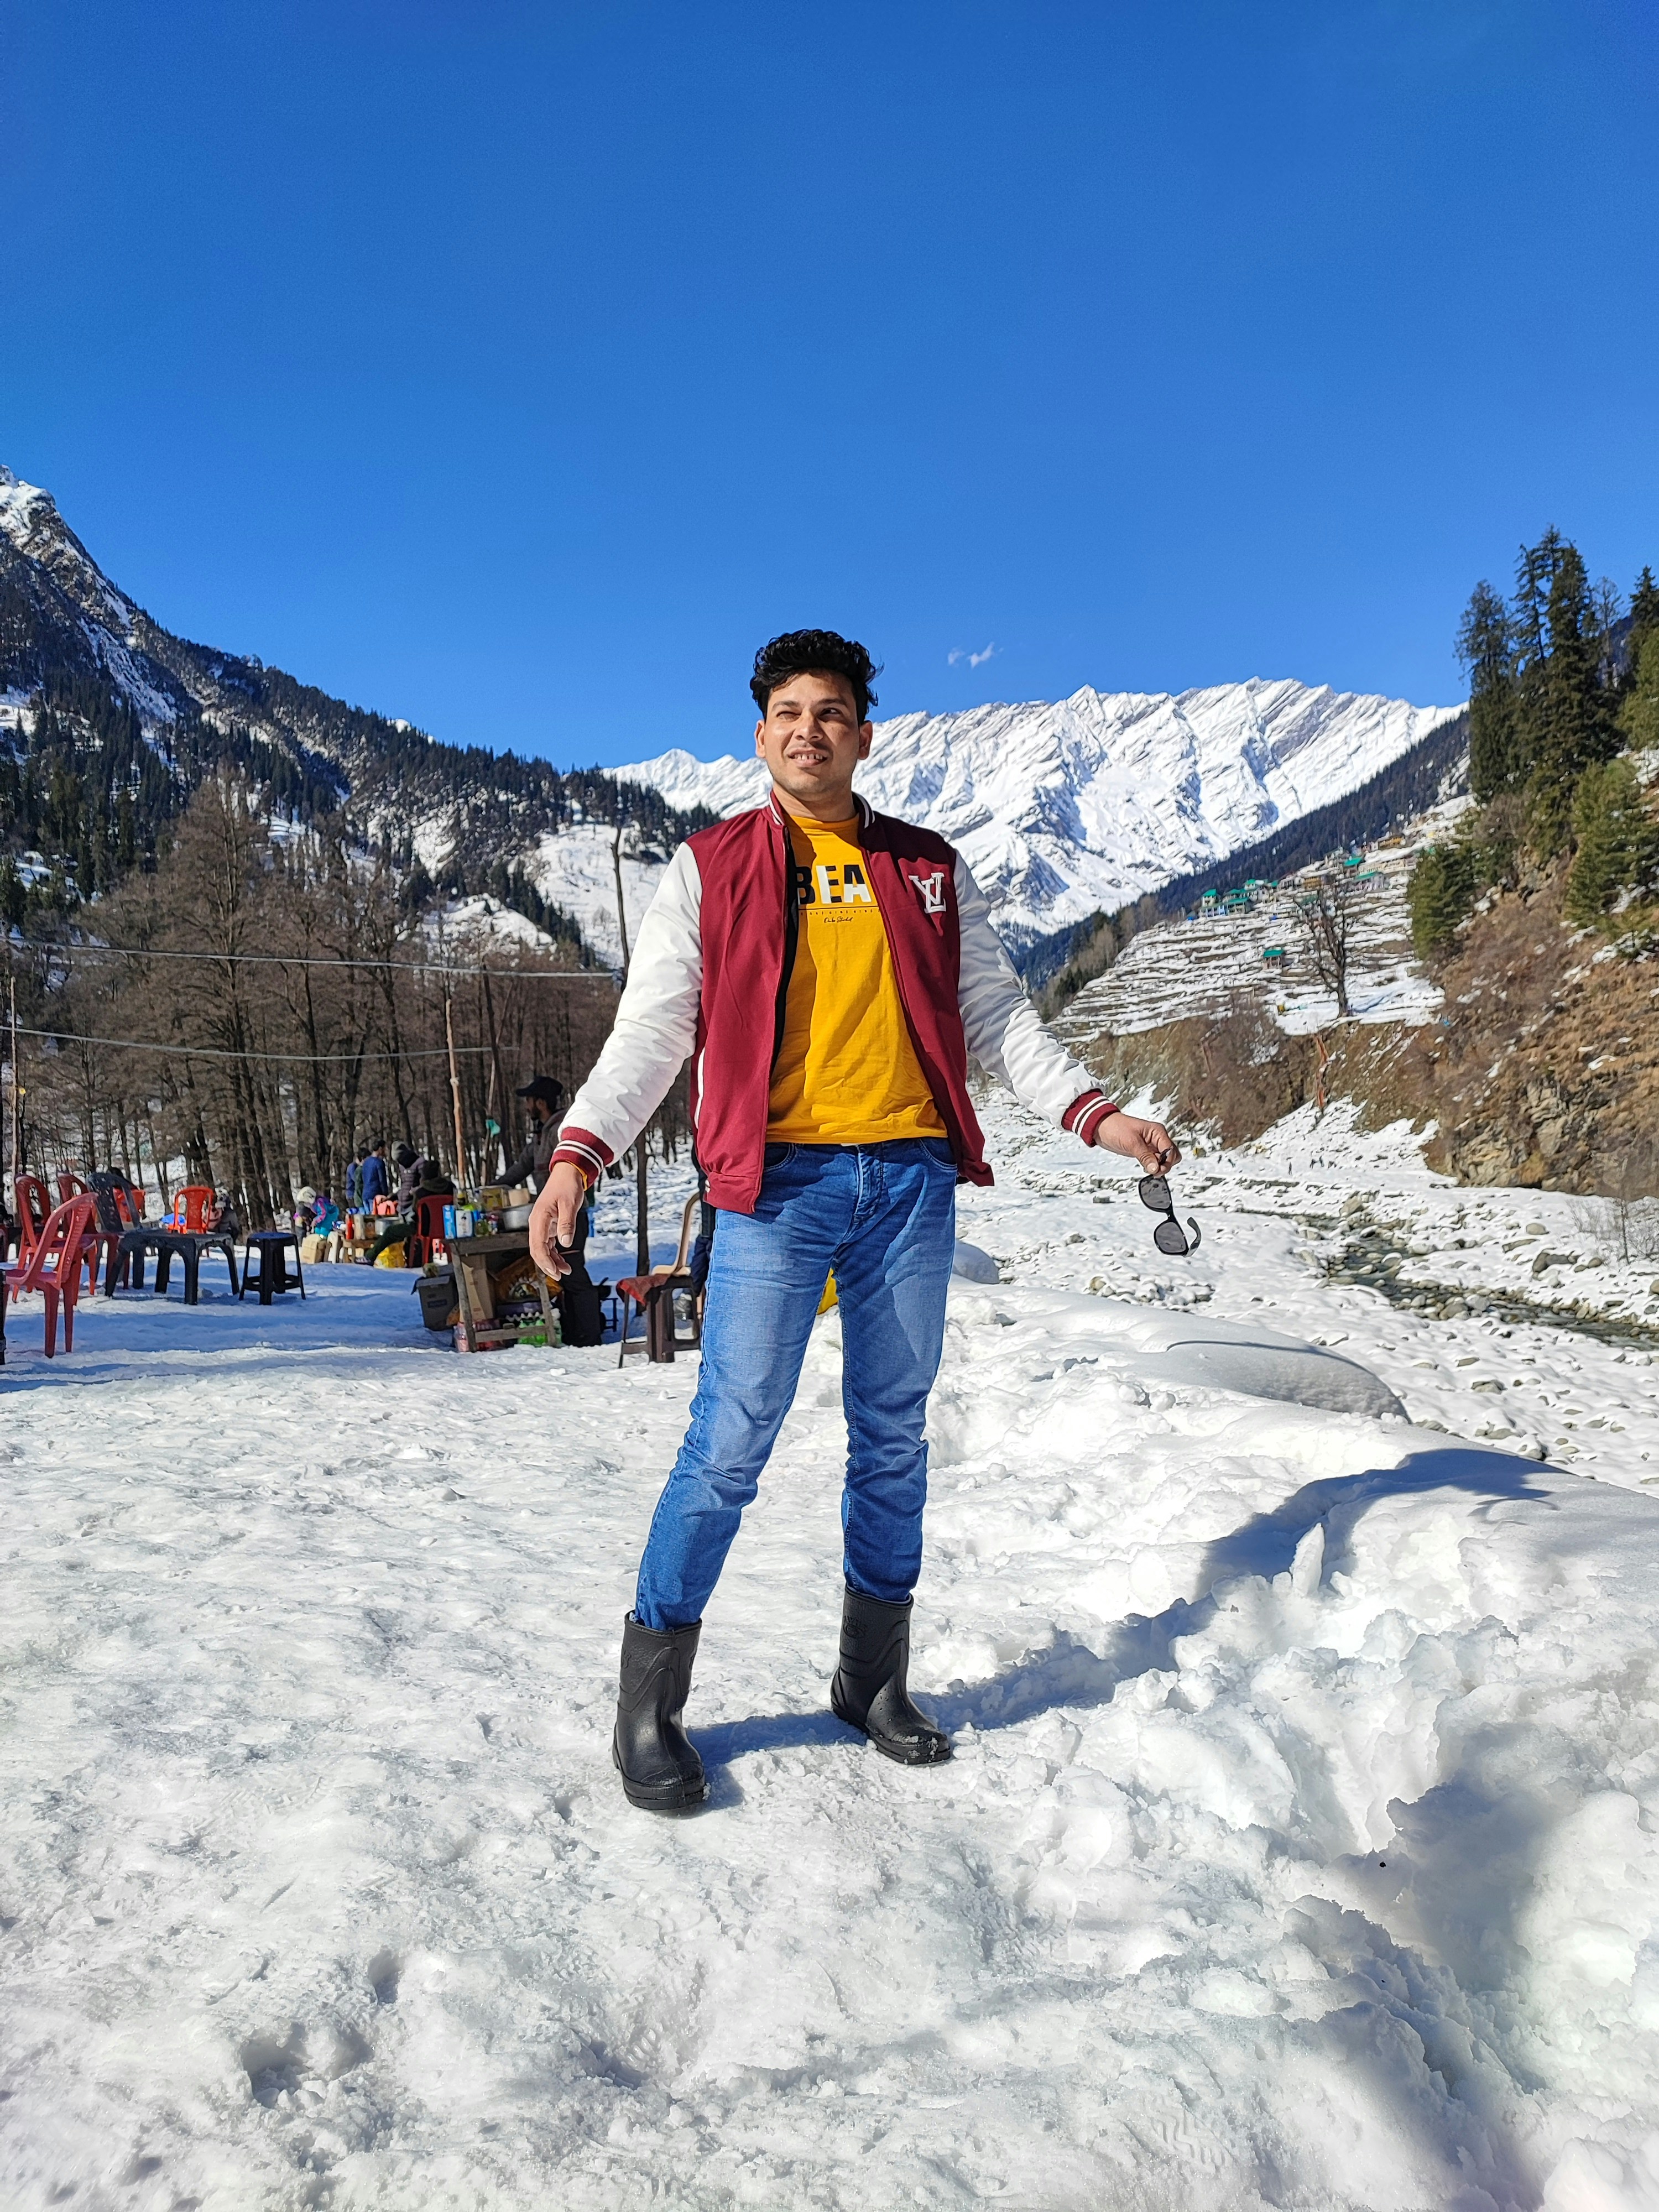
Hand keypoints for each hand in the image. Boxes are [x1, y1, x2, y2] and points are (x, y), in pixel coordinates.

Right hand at [529, 1161, 585, 1278]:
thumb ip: (566, 1224)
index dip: (545, 1261)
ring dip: (552, 1260)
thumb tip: (565, 1242)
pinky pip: (548, 1243)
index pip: (537, 1245)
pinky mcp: (547, 1225)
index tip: (555, 1271)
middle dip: (547, 1264)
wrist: (567, 1174)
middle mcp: (537, 1223)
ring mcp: (541, 1224)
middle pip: (537, 1250)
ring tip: (565, 1269)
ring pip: (542, 1248)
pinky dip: (554, 1253)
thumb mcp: (570, 1204)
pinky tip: (562, 1260)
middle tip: (559, 1275)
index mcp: (539, 1218)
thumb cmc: (567, 1185)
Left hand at [1092, 1112, 1180, 1173]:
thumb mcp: (1131, 1142)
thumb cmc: (1116, 1127)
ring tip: (1148, 1169)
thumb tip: (1155, 1168)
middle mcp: (1157, 1138)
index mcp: (1158, 1131)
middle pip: (1172, 1155)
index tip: (1157, 1170)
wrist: (1102, 1127)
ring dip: (1159, 1166)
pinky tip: (1146, 1168)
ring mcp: (1152, 1145)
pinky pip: (1155, 1161)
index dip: (1166, 1162)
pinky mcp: (1145, 1151)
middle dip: (1165, 1165)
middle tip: (1153, 1170)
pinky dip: (1153, 1166)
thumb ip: (1145, 1156)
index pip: (1171, 1150)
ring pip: (1164, 1159)